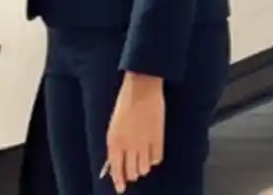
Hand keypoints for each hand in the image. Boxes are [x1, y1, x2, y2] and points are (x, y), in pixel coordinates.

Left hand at [105, 72, 164, 192]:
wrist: (142, 88)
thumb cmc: (125, 104)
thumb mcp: (114, 125)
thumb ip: (116, 144)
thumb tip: (115, 162)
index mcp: (114, 139)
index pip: (115, 167)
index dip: (118, 179)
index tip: (120, 188)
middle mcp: (128, 144)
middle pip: (131, 171)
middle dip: (130, 174)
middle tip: (132, 172)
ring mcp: (144, 143)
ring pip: (144, 168)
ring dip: (142, 168)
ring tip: (141, 162)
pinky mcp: (158, 139)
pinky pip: (156, 159)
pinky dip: (153, 159)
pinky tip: (151, 154)